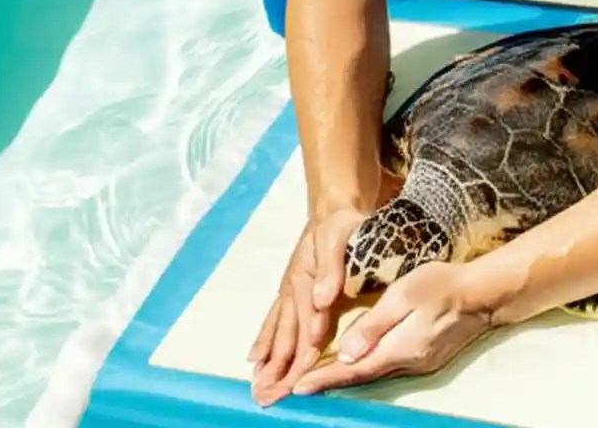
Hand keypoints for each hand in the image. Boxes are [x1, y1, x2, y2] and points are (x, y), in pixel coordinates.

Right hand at [248, 206, 365, 405]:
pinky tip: (255, 358)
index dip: (307, 341)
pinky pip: (274, 319)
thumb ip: (332, 267)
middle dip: (279, 363)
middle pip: (287, 330)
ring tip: (257, 383)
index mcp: (306, 276)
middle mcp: (293, 286)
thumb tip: (323, 300)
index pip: (308, 317)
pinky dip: (265, 340)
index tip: (305, 365)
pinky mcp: (290, 289)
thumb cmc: (341, 220)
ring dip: (269, 358)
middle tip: (269, 392)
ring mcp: (289, 289)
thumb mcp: (340, 235)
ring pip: (277, 329)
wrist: (334, 205)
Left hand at [291, 262, 492, 395]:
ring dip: (348, 377)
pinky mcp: (428, 359)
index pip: (354, 370)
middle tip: (298, 387)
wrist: (483, 294)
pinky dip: (367, 368)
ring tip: (319, 378)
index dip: (325, 378)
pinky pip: (389, 368)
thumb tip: (346, 354)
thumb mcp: (404, 296)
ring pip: (376, 373)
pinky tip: (356, 364)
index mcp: (400, 348)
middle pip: (362, 377)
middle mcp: (409, 364)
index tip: (298, 388)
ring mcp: (421, 364)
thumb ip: (374, 325)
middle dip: (330, 382)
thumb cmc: (441, 285)